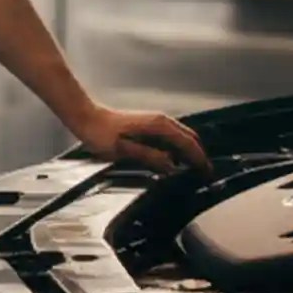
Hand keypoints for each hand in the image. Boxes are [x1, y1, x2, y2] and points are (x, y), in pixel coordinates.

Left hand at [72, 105, 212, 176]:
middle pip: (189, 137)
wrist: (86, 119)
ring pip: (181, 137)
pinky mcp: (148, 126)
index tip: (207, 172)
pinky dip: (178, 149)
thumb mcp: (123, 149)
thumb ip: (148, 156)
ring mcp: (155, 122)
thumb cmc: (101, 133)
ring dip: (189, 152)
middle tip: (204, 174)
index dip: (199, 158)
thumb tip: (171, 165)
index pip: (187, 142)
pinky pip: (171, 138)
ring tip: (193, 171)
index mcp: (158, 124)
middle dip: (198, 155)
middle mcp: (160, 121)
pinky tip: (174, 162)